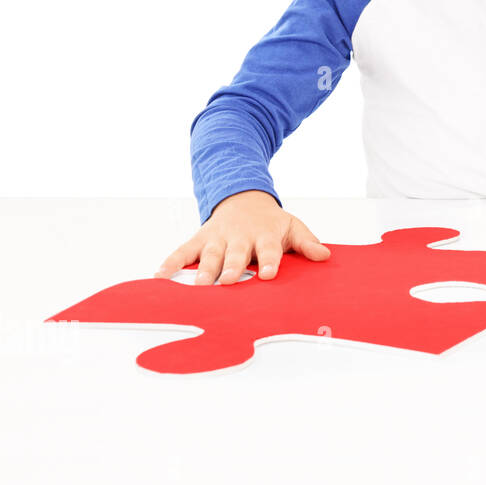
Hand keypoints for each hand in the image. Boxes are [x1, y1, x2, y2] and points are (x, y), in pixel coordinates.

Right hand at [153, 190, 331, 284]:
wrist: (244, 198)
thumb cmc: (271, 222)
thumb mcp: (293, 227)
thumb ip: (307, 243)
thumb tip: (325, 256)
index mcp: (265, 235)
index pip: (269, 250)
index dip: (269, 262)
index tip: (268, 275)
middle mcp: (240, 237)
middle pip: (236, 254)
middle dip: (232, 268)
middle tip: (227, 283)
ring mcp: (217, 238)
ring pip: (210, 255)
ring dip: (203, 270)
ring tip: (198, 286)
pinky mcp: (199, 239)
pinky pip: (183, 251)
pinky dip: (171, 262)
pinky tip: (160, 275)